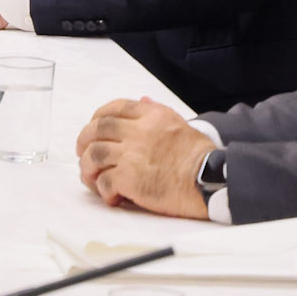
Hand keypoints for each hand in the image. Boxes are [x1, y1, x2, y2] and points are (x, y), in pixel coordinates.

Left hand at [74, 97, 213, 217]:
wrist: (213, 180)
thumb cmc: (200, 156)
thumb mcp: (180, 124)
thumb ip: (156, 113)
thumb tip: (142, 99)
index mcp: (150, 116)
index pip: (114, 108)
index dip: (98, 117)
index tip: (93, 127)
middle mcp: (137, 132)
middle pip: (97, 130)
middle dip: (84, 140)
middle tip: (83, 153)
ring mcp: (132, 155)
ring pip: (94, 155)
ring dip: (88, 167)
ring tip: (92, 178)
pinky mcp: (130, 179)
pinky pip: (104, 181)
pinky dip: (103, 189)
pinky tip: (111, 196)